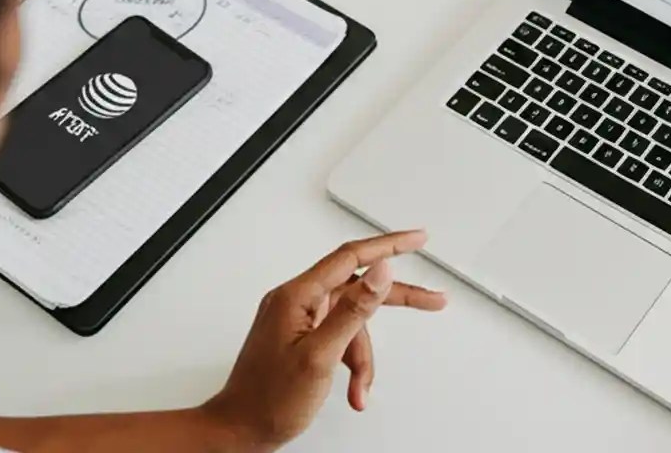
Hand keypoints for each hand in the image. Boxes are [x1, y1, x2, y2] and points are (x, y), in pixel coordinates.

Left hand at [202, 230, 446, 450]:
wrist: (239, 431)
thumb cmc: (267, 400)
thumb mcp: (320, 355)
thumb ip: (353, 310)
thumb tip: (380, 272)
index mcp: (297, 296)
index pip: (351, 257)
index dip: (389, 245)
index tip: (416, 240)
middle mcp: (296, 301)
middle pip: (359, 288)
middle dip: (395, 301)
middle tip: (432, 299)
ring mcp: (298, 319)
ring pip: (353, 323)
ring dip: (364, 357)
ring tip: (361, 386)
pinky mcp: (301, 336)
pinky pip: (340, 338)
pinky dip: (351, 362)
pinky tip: (352, 387)